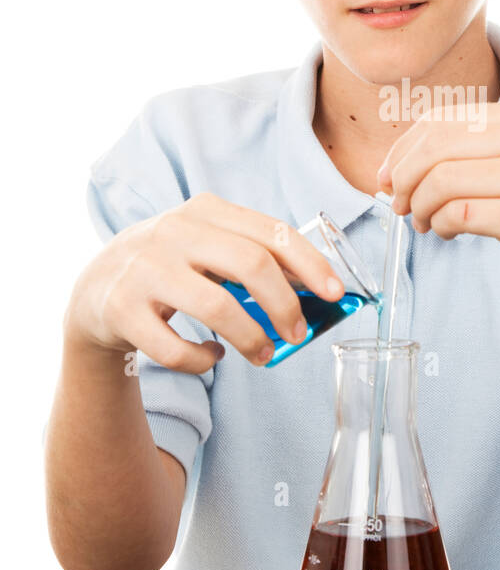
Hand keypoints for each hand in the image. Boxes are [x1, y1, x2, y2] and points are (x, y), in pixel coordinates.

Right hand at [64, 192, 344, 371]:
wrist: (93, 291)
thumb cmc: (171, 269)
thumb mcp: (208, 248)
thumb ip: (255, 259)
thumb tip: (318, 289)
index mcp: (205, 210)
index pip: (272, 233)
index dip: (311, 265)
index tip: (336, 294)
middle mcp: (173, 231)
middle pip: (252, 266)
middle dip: (286, 307)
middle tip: (297, 335)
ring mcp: (144, 268)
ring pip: (218, 308)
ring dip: (252, 339)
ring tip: (262, 355)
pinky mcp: (121, 309)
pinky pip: (176, 348)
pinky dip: (203, 360)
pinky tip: (210, 356)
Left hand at [376, 100, 499, 313]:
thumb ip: (469, 150)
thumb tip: (395, 162)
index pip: (440, 120)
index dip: (402, 149)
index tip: (387, 177)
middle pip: (435, 147)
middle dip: (402, 178)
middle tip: (398, 205)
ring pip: (441, 181)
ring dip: (419, 206)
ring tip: (424, 222)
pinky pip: (458, 214)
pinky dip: (439, 225)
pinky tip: (445, 232)